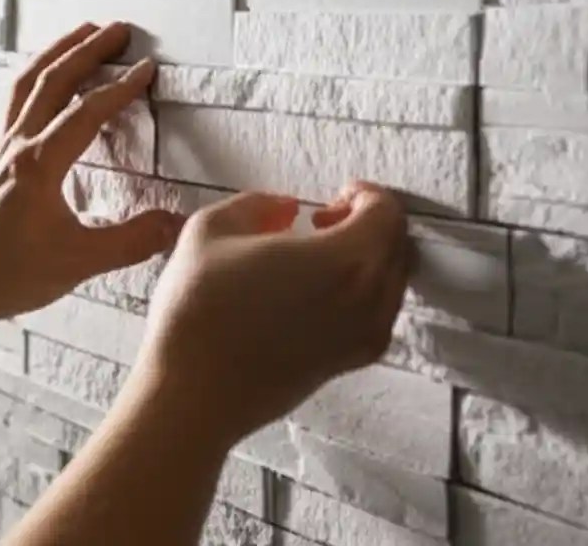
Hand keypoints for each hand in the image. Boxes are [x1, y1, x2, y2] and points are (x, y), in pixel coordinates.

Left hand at [0, 22, 183, 317]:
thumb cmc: (10, 274)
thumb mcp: (79, 262)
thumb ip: (131, 241)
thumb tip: (175, 223)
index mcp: (39, 165)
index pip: (85, 112)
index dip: (119, 88)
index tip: (147, 70)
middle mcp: (18, 147)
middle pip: (52, 80)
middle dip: (88, 49)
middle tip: (119, 28)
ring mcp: (4, 149)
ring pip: (28, 83)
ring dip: (58, 52)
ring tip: (84, 33)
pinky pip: (17, 101)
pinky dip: (38, 77)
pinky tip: (50, 78)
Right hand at [134, 182, 410, 443]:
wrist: (192, 393)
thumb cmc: (198, 309)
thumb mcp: (213, 229)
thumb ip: (260, 205)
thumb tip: (288, 210)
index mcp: (344, 259)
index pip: (386, 212)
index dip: (364, 195)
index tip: (331, 199)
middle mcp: (368, 298)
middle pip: (396, 245)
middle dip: (368, 224)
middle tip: (323, 223)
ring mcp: (363, 336)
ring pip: (391, 281)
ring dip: (367, 259)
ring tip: (317, 259)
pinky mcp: (350, 363)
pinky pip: (378, 315)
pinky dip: (362, 293)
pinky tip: (317, 294)